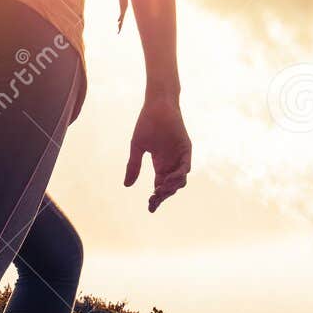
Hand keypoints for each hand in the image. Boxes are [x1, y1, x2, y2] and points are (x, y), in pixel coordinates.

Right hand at [123, 95, 190, 212]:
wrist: (157, 104)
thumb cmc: (147, 123)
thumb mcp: (137, 147)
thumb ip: (133, 166)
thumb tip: (126, 185)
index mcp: (161, 163)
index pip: (161, 186)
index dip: (157, 198)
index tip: (150, 208)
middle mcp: (172, 162)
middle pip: (171, 186)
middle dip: (163, 196)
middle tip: (153, 200)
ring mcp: (180, 156)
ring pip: (180, 180)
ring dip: (170, 188)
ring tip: (159, 191)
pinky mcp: (186, 149)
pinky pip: (185, 167)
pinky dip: (178, 176)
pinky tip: (167, 181)